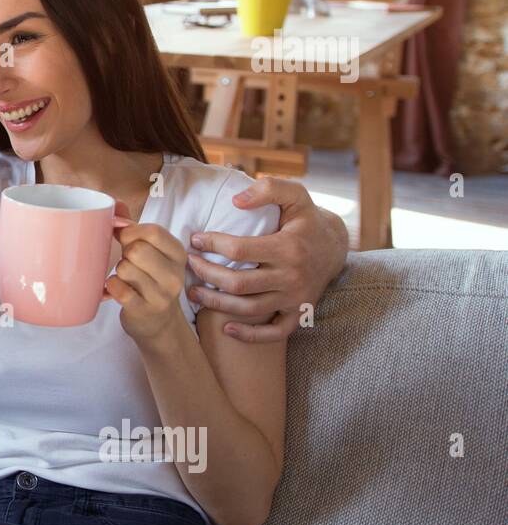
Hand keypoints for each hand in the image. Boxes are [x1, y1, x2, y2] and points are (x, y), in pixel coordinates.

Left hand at [103, 222, 188, 342]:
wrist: (158, 323)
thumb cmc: (150, 280)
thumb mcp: (152, 253)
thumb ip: (134, 227)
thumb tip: (115, 204)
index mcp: (178, 254)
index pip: (153, 231)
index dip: (131, 231)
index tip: (125, 238)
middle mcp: (174, 275)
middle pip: (137, 249)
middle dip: (124, 253)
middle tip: (127, 262)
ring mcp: (161, 295)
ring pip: (125, 268)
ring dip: (118, 271)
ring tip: (126, 278)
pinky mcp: (143, 310)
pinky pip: (116, 288)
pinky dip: (111, 286)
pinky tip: (118, 289)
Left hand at [187, 177, 347, 342]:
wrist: (335, 247)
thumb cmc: (306, 219)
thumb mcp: (295, 195)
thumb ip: (268, 189)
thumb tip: (236, 200)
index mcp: (288, 247)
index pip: (240, 250)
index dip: (212, 244)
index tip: (194, 240)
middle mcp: (292, 276)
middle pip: (239, 283)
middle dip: (207, 275)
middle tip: (188, 265)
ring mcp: (295, 298)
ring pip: (249, 309)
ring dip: (217, 304)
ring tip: (194, 293)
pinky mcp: (299, 313)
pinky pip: (274, 333)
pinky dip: (250, 335)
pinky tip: (227, 329)